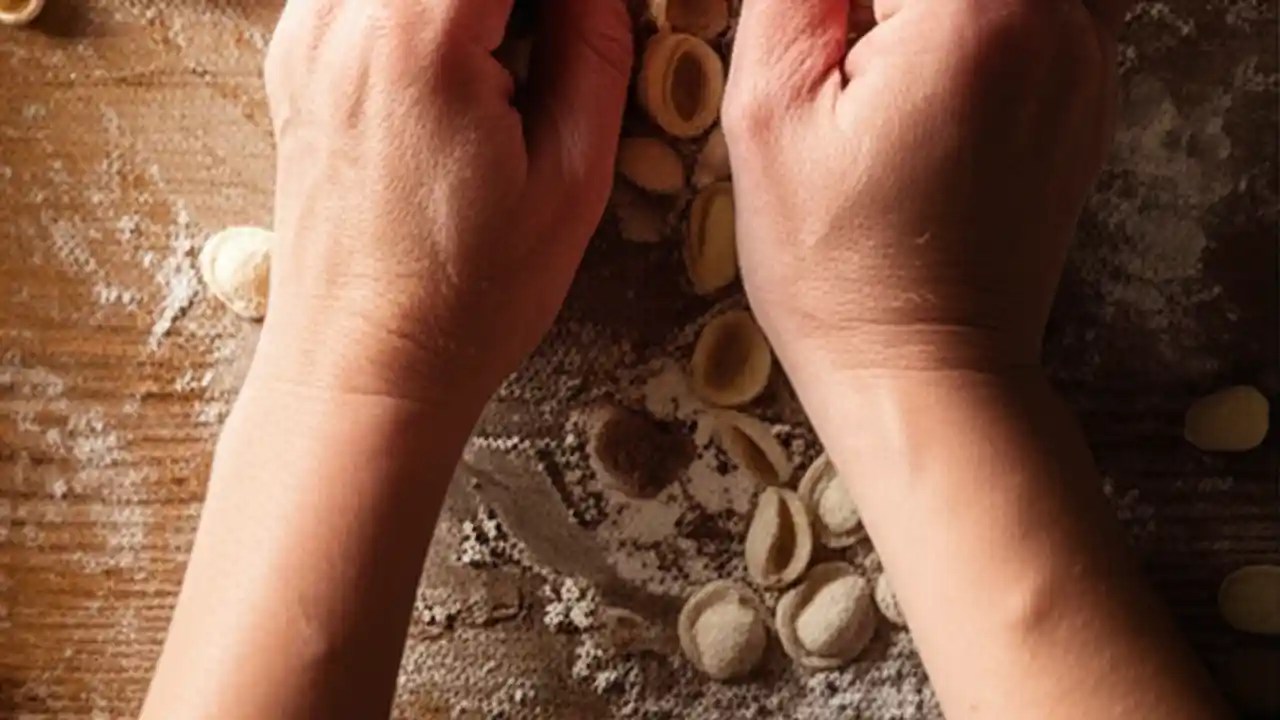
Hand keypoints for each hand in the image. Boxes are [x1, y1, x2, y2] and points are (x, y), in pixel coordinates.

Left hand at [258, 0, 631, 402]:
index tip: (597, 11)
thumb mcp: (573, 181)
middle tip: (564, 34)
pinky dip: (428, 6)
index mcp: (420, 38)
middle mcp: (342, 16)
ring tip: (521, 49)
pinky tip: (469, 52)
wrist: (361, 369)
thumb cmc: (468, 298)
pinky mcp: (295, 58)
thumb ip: (595, 48)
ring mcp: (306, 33)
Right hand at [724, 0, 1128, 377]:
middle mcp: (1055, 20)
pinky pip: (1042, 6)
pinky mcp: (1089, 92)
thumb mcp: (767, 113)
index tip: (813, 45)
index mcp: (972, 14)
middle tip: (846, 70)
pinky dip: (976, 24)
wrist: (924, 367)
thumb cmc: (835, 264)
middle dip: (876, 9)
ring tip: (883, 72)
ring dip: (926, 18)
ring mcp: (1088, 57)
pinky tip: (928, 84)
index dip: (830, 6)